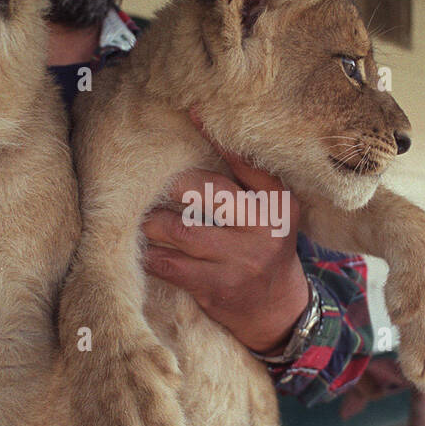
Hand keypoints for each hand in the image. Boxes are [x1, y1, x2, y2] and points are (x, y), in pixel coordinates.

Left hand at [141, 114, 308, 354]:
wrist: (279, 312)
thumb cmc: (266, 250)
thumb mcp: (276, 215)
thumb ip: (250, 182)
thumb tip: (210, 138)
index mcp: (279, 206)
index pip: (250, 166)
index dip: (221, 140)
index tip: (193, 113)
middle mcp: (264, 231)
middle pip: (208, 194)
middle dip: (175, 185)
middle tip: (155, 182)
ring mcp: (239, 262)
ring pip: (181, 230)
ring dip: (154, 222)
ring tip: (144, 217)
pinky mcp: (216, 288)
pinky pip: (170, 264)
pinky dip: (151, 254)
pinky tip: (145, 248)